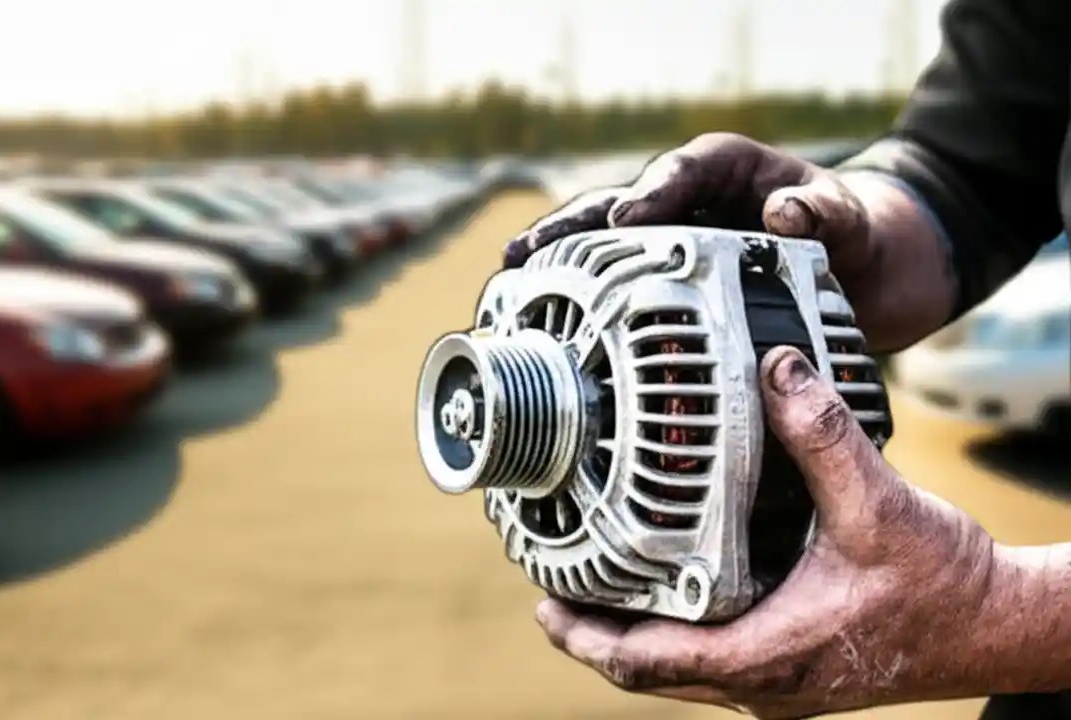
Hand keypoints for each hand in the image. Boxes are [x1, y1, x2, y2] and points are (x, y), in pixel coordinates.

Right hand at [503, 133, 954, 350]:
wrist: (877, 274)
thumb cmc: (862, 232)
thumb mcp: (853, 218)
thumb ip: (824, 211)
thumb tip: (783, 214)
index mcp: (728, 172)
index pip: (680, 173)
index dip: (649, 194)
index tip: (627, 216)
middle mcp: (693, 206)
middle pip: (618, 209)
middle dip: (571, 229)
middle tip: (529, 251)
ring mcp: (680, 248)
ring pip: (610, 250)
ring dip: (564, 265)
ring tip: (517, 280)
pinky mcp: (679, 289)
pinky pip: (627, 291)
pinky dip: (591, 304)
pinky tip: (556, 324)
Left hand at [536, 345, 1006, 718]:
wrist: (998, 627)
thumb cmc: (943, 585)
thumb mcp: (878, 504)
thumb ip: (822, 435)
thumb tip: (778, 371)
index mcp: (767, 653)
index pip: (649, 660)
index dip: (589, 636)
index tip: (545, 606)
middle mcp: (763, 681)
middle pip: (649, 673)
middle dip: (594, 638)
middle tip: (551, 596)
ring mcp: (776, 681)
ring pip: (678, 672)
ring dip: (631, 637)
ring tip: (592, 593)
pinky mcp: (791, 668)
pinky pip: (710, 660)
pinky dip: (673, 633)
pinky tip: (667, 595)